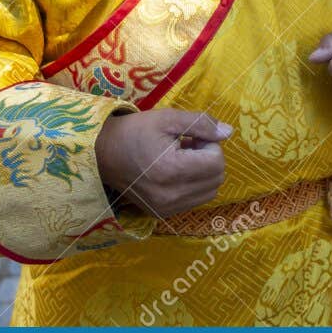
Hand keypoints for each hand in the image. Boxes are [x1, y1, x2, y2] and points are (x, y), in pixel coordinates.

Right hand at [94, 109, 231, 217]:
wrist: (102, 154)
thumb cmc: (135, 131)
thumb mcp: (168, 118)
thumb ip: (202, 124)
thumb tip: (228, 133)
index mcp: (172, 170)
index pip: (217, 162)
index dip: (210, 144)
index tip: (192, 137)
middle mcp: (171, 195)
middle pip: (217, 179)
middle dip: (209, 159)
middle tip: (189, 146)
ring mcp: (166, 208)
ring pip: (209, 192)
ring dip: (204, 173)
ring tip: (182, 159)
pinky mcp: (161, 214)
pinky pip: (194, 201)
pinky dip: (193, 185)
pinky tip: (175, 172)